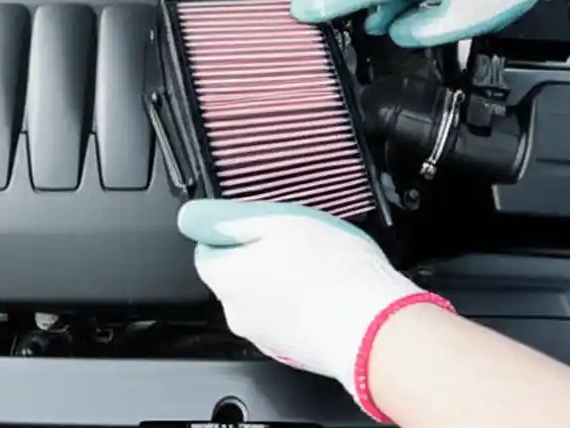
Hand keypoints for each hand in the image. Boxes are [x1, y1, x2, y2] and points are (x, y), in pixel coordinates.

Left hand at [177, 199, 451, 420]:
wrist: (373, 330)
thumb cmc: (333, 272)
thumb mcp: (282, 222)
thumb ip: (232, 220)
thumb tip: (196, 217)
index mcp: (228, 278)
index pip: (206, 252)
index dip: (229, 233)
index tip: (256, 225)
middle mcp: (237, 313)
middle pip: (234, 275)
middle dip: (258, 256)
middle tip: (295, 241)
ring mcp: (264, 337)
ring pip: (261, 298)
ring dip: (280, 281)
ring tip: (318, 267)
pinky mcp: (290, 352)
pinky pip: (285, 319)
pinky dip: (298, 305)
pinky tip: (326, 292)